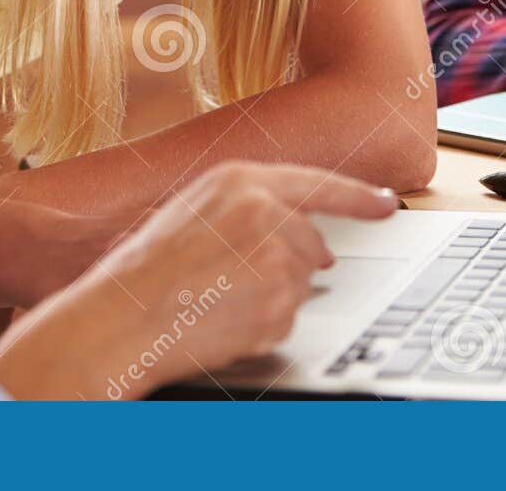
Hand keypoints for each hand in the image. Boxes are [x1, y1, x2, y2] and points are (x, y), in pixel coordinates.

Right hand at [0, 161, 398, 399]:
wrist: (118, 317)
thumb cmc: (142, 270)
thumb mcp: (192, 213)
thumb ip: (248, 211)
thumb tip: (304, 238)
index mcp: (240, 178)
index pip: (319, 184)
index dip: (358, 196)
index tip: (387, 204)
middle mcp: (264, 208)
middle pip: (310, 244)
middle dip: (294, 266)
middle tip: (242, 283)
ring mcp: (275, 254)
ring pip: (299, 284)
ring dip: (268, 299)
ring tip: (216, 300)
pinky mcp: (277, 299)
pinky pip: (287, 318)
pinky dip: (262, 326)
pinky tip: (222, 320)